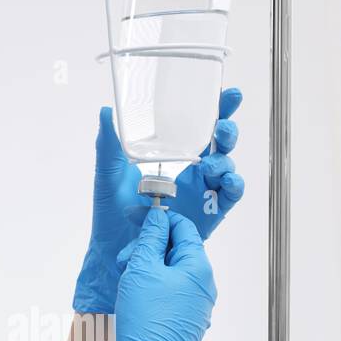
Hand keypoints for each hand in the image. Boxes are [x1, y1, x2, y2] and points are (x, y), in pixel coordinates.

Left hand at [73, 89, 243, 314]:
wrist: (113, 247)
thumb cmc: (111, 211)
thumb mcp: (108, 172)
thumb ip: (109, 143)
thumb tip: (106, 111)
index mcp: (174, 157)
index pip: (201, 128)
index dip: (218, 109)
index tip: (230, 94)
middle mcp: (192, 173)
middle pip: (221, 146)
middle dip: (227, 132)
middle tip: (221, 128)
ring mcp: (201, 194)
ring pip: (227, 170)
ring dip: (226, 163)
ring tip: (210, 166)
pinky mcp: (207, 216)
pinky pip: (229, 199)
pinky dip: (234, 187)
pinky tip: (227, 182)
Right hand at [109, 209, 216, 340]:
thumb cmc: (146, 320)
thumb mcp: (141, 269)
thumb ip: (150, 238)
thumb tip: (158, 218)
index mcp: (199, 268)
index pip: (184, 229)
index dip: (159, 221)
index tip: (138, 221)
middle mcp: (205, 287)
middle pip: (177, 252)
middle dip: (148, 250)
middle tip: (125, 261)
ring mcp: (198, 308)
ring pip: (172, 275)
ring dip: (148, 271)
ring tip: (127, 282)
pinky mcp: (187, 324)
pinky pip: (172, 296)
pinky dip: (153, 291)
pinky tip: (136, 300)